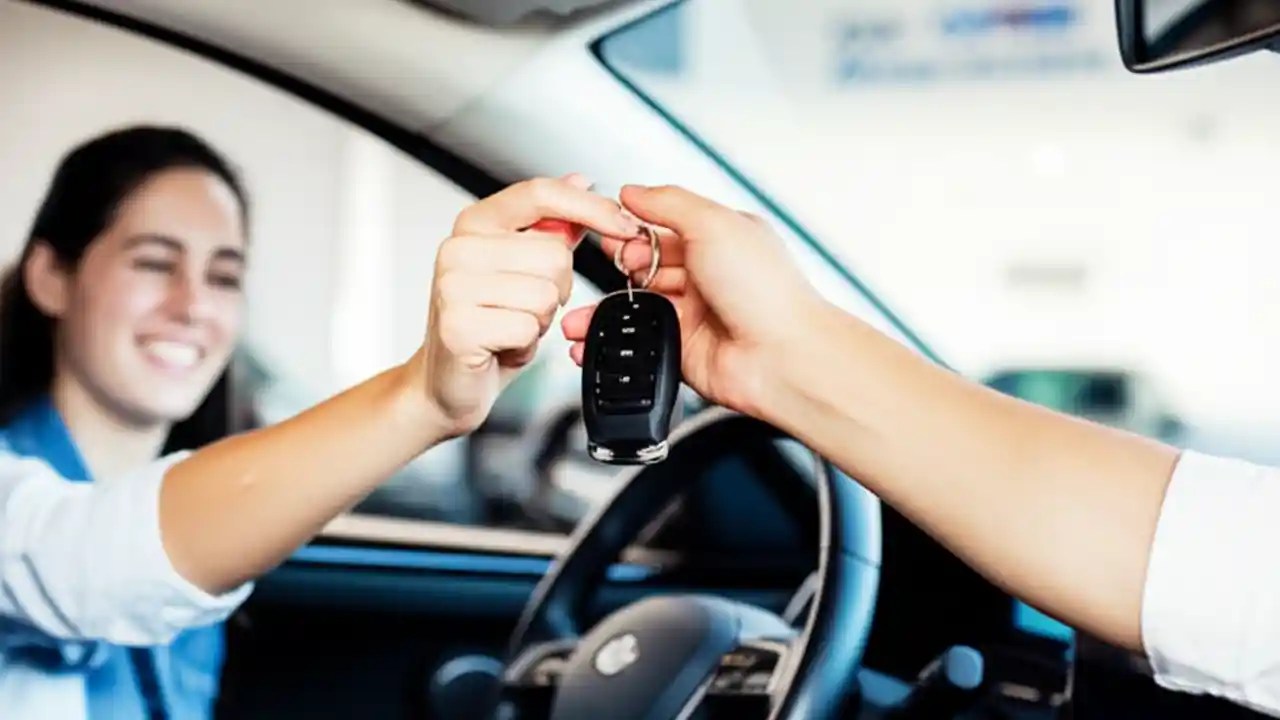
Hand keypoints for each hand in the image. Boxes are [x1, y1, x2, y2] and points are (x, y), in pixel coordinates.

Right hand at [416, 175, 641, 437]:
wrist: (446, 381)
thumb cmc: (487, 324)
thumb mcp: (524, 268)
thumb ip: (552, 227)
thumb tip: (580, 181)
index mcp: (476, 223)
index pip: (540, 194)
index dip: (589, 207)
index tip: (623, 224)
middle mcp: (458, 247)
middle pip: (554, 254)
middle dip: (557, 290)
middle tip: (525, 308)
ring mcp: (453, 286)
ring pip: (545, 293)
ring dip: (540, 319)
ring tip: (511, 326)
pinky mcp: (457, 325)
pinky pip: (528, 327)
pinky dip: (525, 343)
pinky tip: (501, 346)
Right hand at [562, 184, 828, 417]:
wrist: (783, 358)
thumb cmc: (767, 291)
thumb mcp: (715, 223)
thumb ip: (668, 203)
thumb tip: (632, 191)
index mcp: (721, 238)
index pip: (662, 226)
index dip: (633, 229)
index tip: (611, 230)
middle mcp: (708, 275)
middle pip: (646, 265)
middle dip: (620, 265)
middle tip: (612, 266)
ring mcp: (695, 314)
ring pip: (638, 305)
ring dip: (607, 308)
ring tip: (581, 314)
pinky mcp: (683, 350)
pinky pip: (639, 342)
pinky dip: (612, 342)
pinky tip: (594, 339)